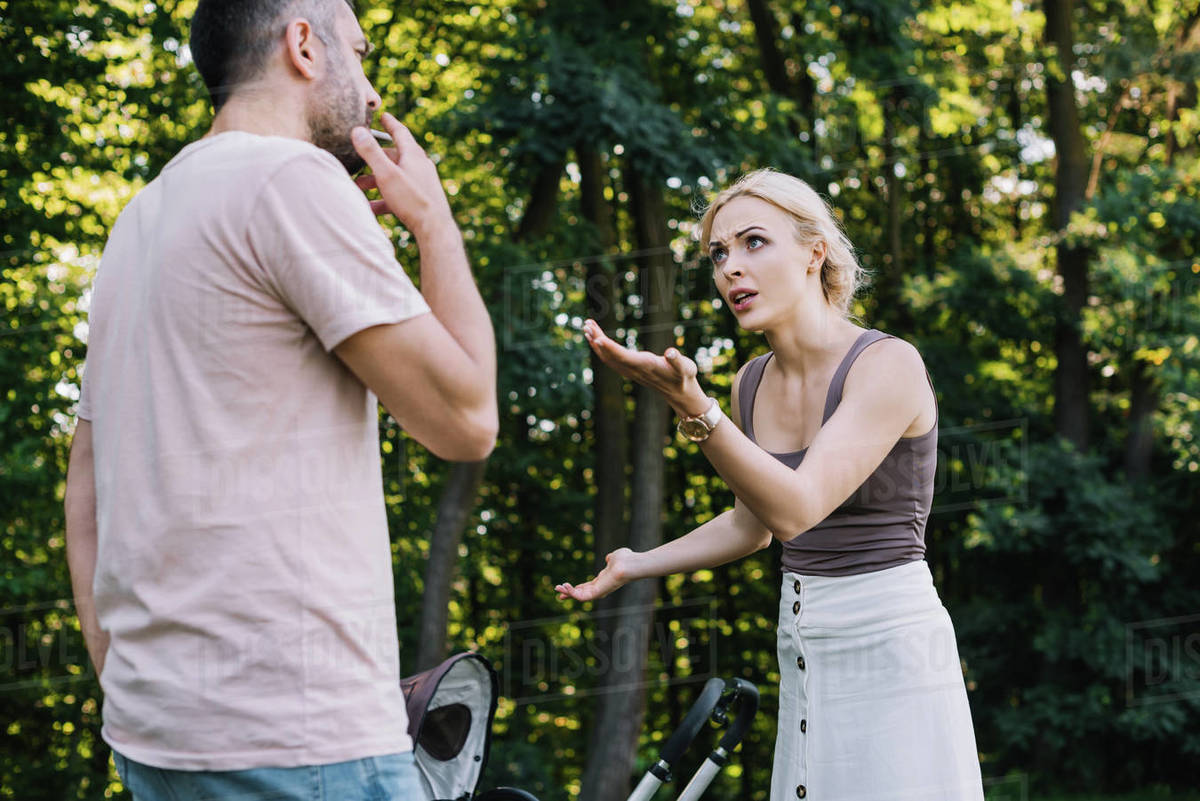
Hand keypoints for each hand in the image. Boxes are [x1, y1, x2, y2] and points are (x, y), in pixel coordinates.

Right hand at [351, 112, 453, 237]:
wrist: (435, 229)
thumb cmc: (412, 199)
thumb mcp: (387, 174)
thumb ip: (371, 152)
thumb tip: (357, 130)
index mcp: (413, 155)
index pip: (400, 132)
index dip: (390, 123)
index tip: (383, 115)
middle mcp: (420, 166)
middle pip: (394, 157)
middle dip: (375, 158)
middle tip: (358, 160)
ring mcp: (421, 183)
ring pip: (394, 177)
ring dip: (375, 181)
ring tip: (358, 187)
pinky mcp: (420, 200)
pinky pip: (398, 196)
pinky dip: (383, 199)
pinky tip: (369, 208)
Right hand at [555, 547, 637, 601]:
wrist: (630, 564)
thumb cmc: (626, 560)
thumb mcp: (614, 557)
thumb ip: (610, 559)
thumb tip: (609, 558)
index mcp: (603, 581)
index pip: (587, 587)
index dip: (576, 586)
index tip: (565, 585)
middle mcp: (601, 588)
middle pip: (582, 594)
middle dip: (569, 593)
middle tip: (557, 591)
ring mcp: (599, 592)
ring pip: (580, 597)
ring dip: (568, 592)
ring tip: (557, 588)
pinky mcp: (598, 593)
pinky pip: (582, 597)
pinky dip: (572, 593)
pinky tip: (565, 586)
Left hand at [582, 319, 708, 416]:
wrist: (679, 393)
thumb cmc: (683, 377)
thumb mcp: (686, 368)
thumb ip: (678, 360)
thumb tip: (670, 352)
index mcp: (645, 366)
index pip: (623, 357)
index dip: (610, 348)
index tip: (597, 338)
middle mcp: (634, 369)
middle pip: (610, 356)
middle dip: (597, 340)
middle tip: (587, 323)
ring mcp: (629, 371)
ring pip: (607, 358)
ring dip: (596, 342)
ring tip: (587, 326)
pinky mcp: (629, 369)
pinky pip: (610, 359)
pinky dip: (601, 348)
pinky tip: (596, 339)